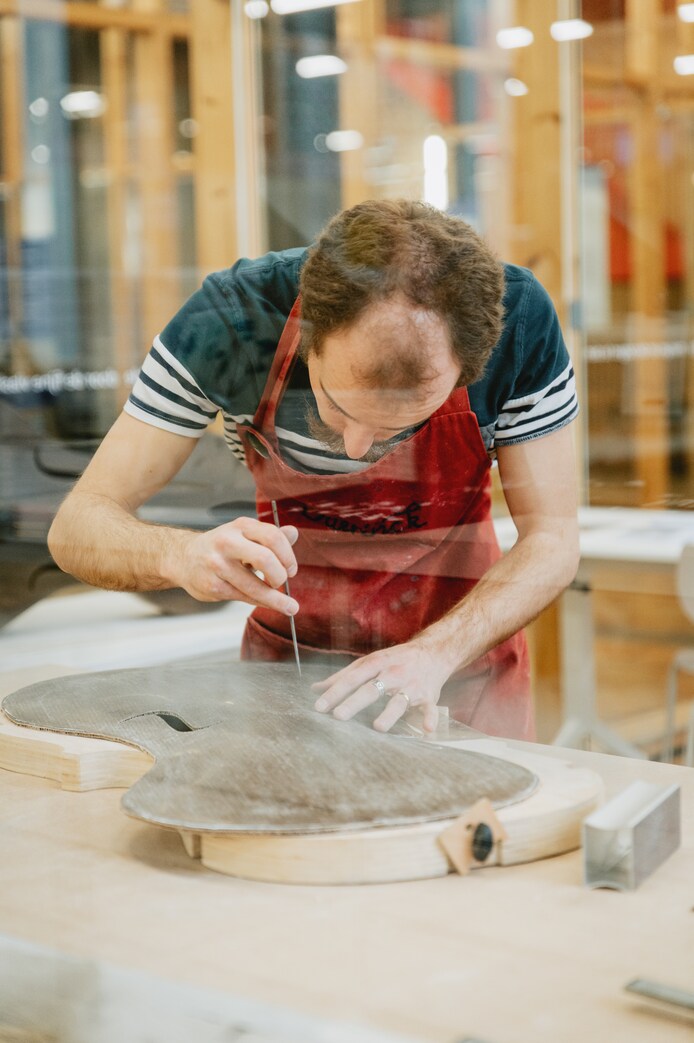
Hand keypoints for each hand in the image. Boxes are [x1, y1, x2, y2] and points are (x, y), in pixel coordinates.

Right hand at [174, 516, 298, 613]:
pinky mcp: (213, 585)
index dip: (288, 555)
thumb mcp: (244, 534)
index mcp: (240, 526)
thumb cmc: (220, 547)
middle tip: (284, 582)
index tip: (292, 569)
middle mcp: (228, 542)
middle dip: (280, 575)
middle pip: (265, 559)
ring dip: (276, 600)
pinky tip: (268, 603)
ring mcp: (218, 564)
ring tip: (289, 606)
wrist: (183, 558)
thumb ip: (270, 536)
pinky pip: (244, 597)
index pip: (273, 536)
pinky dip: (261, 602)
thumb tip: (294, 533)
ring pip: (255, 586)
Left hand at [312, 641, 450, 732]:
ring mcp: (412, 686)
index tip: (319, 707)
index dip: (336, 692)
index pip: (353, 678)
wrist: (434, 652)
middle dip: (355, 702)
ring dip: (390, 714)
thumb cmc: (395, 660)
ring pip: (400, 700)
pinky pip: (430, 708)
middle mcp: (394, 674)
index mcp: (377, 663)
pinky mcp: (429, 696)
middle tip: (338, 716)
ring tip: (378, 727)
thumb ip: (344, 676)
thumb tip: (315, 689)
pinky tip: (427, 730)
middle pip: (372, 689)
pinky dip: (430, 718)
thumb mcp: (371, 662)